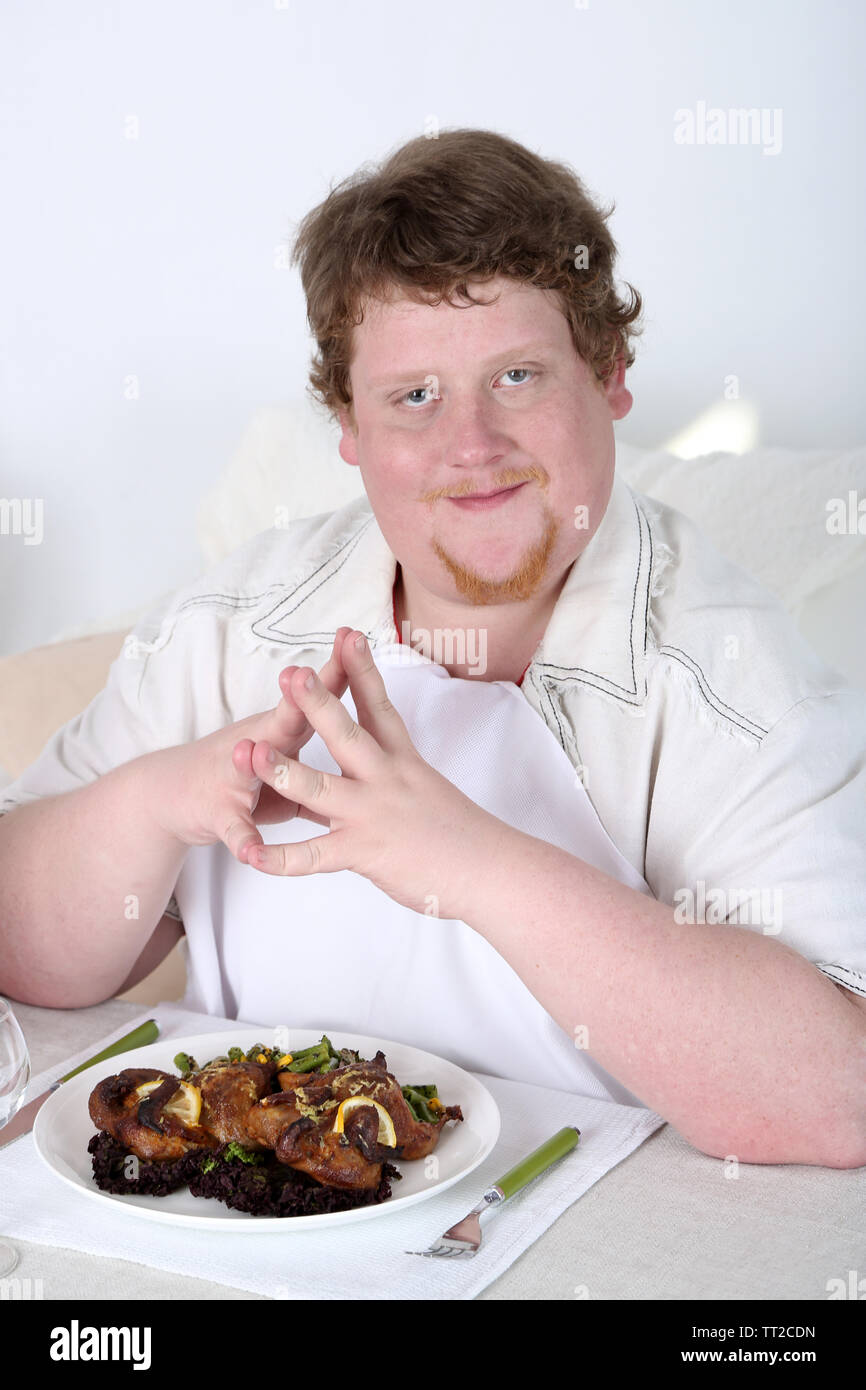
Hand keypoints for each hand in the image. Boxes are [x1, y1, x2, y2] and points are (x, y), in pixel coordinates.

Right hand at [151, 628, 355, 862]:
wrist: (173, 794)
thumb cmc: (238, 767)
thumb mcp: (279, 745)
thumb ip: (311, 729)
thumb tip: (354, 703)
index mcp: (281, 730)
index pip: (313, 696)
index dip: (334, 671)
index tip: (354, 640)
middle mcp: (257, 744)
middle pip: (281, 719)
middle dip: (294, 699)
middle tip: (303, 674)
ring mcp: (233, 778)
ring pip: (244, 767)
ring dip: (251, 762)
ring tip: (251, 752)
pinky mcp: (217, 814)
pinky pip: (233, 828)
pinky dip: (243, 839)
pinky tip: (249, 851)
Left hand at [244, 630, 499, 919]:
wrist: (490, 870)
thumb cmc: (462, 835)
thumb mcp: (424, 792)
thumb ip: (387, 780)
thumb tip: (371, 773)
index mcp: (402, 762)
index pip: (380, 707)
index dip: (362, 670)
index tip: (348, 635)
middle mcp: (386, 780)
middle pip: (346, 734)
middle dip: (316, 703)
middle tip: (290, 673)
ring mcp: (373, 815)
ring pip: (319, 789)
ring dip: (282, 770)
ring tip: (250, 752)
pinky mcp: (364, 852)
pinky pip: (313, 856)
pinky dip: (279, 859)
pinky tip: (250, 856)